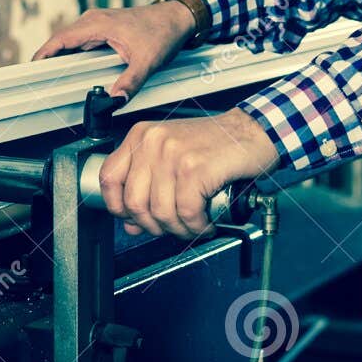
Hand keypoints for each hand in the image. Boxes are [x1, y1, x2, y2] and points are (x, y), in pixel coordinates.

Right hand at [31, 1, 196, 99]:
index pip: (61, 38)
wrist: (177, 18)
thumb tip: (116, 100)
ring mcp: (98, 23)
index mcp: (98, 24)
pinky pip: (80, 41)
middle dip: (48, 59)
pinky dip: (73, 54)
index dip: (43, 53)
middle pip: (61, 41)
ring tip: (49, 78)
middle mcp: (94, 20)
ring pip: (70, 41)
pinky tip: (71, 69)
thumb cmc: (163, 32)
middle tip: (37, 80)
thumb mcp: (147, 61)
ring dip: (60, 57)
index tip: (32, 68)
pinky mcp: (103, 28)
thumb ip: (131, 82)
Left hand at [97, 109, 280, 237]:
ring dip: (179, 229)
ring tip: (193, 226)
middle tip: (171, 227)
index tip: (133, 218)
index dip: (118, 207)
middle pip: (134, 202)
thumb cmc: (216, 144)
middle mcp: (153, 141)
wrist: (253, 132)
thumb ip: (148, 187)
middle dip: (153, 225)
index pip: (109, 178)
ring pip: (161, 212)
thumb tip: (131, 223)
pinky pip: (187, 213)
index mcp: (142, 136)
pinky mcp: (195, 168)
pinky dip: (197, 227)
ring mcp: (173, 153)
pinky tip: (206, 223)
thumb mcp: (173, 158)